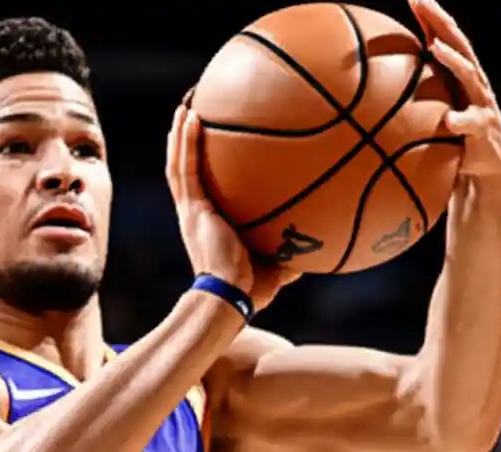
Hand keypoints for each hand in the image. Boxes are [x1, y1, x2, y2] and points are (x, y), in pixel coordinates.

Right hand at [165, 105, 298, 310]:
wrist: (231, 296)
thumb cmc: (253, 289)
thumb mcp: (279, 264)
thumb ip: (295, 250)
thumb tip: (323, 243)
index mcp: (209, 224)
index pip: (203, 189)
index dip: (202, 168)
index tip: (211, 148)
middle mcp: (195, 213)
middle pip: (185, 170)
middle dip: (186, 144)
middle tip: (193, 115)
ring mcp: (190, 209)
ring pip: (177, 164)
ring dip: (179, 135)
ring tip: (186, 106)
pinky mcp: (192, 207)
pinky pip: (185, 167)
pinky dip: (185, 141)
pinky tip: (192, 116)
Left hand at [411, 0, 500, 184]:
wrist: (490, 169)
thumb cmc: (457, 137)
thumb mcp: (434, 112)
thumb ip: (413, 97)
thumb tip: (370, 88)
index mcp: (460, 76)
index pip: (445, 39)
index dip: (431, 17)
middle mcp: (474, 84)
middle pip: (460, 46)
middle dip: (442, 23)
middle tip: (424, 2)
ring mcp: (483, 105)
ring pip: (471, 77)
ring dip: (454, 61)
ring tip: (436, 48)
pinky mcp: (486, 132)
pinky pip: (474, 125)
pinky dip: (463, 121)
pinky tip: (450, 120)